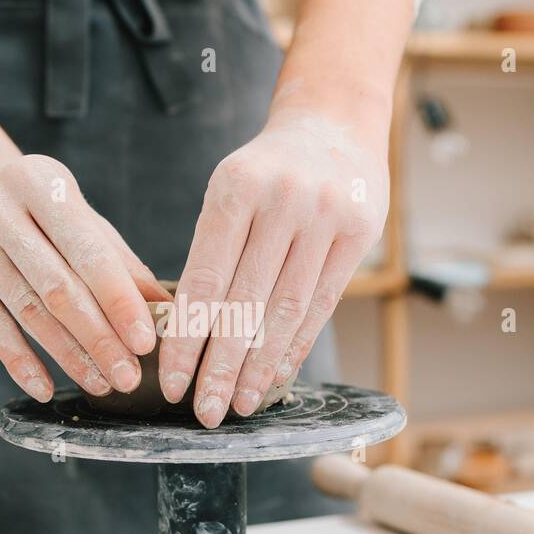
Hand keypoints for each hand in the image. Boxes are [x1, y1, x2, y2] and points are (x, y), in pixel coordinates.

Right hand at [0, 154, 168, 401]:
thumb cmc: (45, 213)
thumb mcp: (84, 222)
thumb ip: (123, 265)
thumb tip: (168, 315)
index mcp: (41, 182)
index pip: (88, 251)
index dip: (119, 300)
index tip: (146, 342)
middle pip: (57, 287)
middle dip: (98, 338)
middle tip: (127, 377)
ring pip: (27, 310)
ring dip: (68, 355)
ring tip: (101, 384)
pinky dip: (19, 361)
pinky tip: (46, 387)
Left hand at [159, 111, 387, 426]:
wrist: (335, 121)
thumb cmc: (269, 168)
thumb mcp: (230, 188)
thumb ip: (214, 249)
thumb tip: (189, 335)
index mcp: (234, 187)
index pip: (204, 279)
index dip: (186, 338)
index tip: (173, 382)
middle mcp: (281, 200)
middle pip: (244, 302)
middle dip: (220, 366)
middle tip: (204, 412)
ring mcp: (325, 215)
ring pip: (285, 309)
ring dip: (258, 366)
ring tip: (238, 404)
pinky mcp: (360, 232)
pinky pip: (322, 304)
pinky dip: (296, 345)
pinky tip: (276, 376)